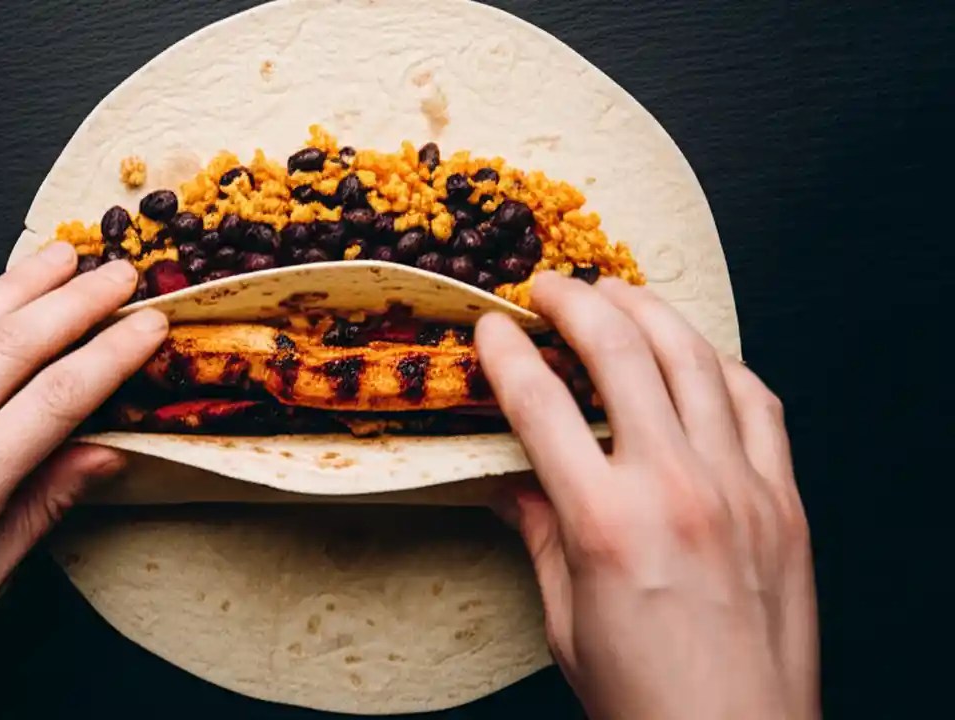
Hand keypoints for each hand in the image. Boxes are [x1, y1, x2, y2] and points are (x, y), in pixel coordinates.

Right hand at [477, 273, 818, 719]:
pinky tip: (696, 353)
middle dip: (577, 303)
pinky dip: (720, 364)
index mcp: (605, 523)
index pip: (542, 405)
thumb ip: (538, 533)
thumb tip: (506, 482)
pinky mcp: (782, 501)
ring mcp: (739, 488)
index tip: (490, 326)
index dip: (508, 354)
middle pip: (621, 355)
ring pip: (695, 360)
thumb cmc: (644, 696)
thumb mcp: (566, 618)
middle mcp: (675, 490)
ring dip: (649, 312)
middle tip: (549, 286)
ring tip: (617, 291)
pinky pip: (757, 404)